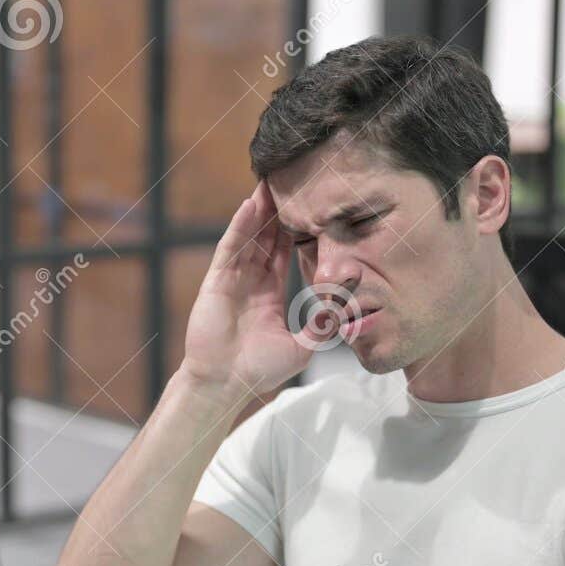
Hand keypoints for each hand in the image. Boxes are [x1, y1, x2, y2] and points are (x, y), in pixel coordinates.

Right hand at [180, 181, 310, 398]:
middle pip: (266, 238)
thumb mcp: (302, 347)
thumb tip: (346, 308)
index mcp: (269, 294)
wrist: (225, 383)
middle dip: (277, 212)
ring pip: (249, 237)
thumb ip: (322, 325)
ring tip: (270, 183)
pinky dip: (240, 226)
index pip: (284, 254)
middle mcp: (250, 282)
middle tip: (290, 183)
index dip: (295, 231)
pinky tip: (250, 206)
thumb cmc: (259, 371)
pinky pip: (231, 248)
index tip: (309, 208)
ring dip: (259, 211)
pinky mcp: (218, 281)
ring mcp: (232, 279)